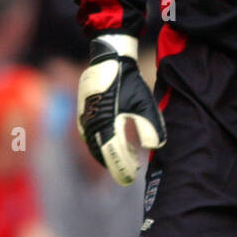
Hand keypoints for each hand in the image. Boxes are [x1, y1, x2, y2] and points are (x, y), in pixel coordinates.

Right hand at [77, 34, 165, 184]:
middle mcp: (92, 125)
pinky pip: (91, 136)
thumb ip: (150, 126)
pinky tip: (116, 144)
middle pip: (102, 154)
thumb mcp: (145, 104)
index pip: (114, 155)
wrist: (109, 61)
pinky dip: (101, 145)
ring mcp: (86, 120)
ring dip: (109, 156)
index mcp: (107, 124)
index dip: (123, 168)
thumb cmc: (129, 82)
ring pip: (95, 146)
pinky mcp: (84, 115)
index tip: (133, 175)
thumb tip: (152, 147)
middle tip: (129, 174)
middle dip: (116, 166)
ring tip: (127, 161)